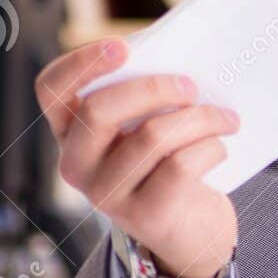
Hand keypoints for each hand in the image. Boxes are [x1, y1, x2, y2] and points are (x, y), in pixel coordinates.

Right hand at [36, 40, 239, 277]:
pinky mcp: (144, 215)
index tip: (124, 46)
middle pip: (99, 111)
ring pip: (151, 137)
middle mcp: (77, 164)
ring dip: (201, 118)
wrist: (191, 230)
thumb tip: (184, 57)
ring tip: (227, 118)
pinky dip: (210, 147)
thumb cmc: (170, 159)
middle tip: (192, 85)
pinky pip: (180, 166)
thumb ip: (150, 96)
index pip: (51, 90)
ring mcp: (106, 194)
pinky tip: (220, 147)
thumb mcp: (150, 125)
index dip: (80, 62)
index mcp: (72, 131)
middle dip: (153, 88)